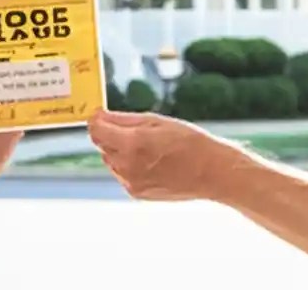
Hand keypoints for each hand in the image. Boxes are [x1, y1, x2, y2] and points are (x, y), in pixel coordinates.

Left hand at [88, 109, 239, 201]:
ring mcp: (130, 182)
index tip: (100, 114)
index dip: (96, 120)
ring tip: (148, 148)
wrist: (210, 172)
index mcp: (131, 144)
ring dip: (119, 151)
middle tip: (136, 131)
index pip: (96, 131)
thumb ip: (123, 120)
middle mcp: (126, 166)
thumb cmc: (189, 142)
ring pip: (111, 160)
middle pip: (102, 145)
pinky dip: (129, 166)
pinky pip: (122, 174)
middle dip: (111, 135)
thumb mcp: (156, 121)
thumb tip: (99, 116)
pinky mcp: (136, 193)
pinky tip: (152, 162)